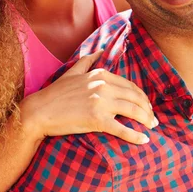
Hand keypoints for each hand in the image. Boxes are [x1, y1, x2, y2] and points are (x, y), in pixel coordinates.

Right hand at [20, 51, 157, 144]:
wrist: (40, 111)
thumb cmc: (55, 93)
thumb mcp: (71, 72)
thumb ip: (87, 61)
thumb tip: (99, 51)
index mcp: (99, 75)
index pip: (130, 85)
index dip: (141, 97)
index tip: (146, 106)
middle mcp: (102, 86)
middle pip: (135, 98)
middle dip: (147, 109)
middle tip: (153, 119)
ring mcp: (100, 103)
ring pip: (133, 111)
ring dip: (146, 120)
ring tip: (151, 128)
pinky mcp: (96, 120)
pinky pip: (122, 128)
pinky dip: (135, 136)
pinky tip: (144, 140)